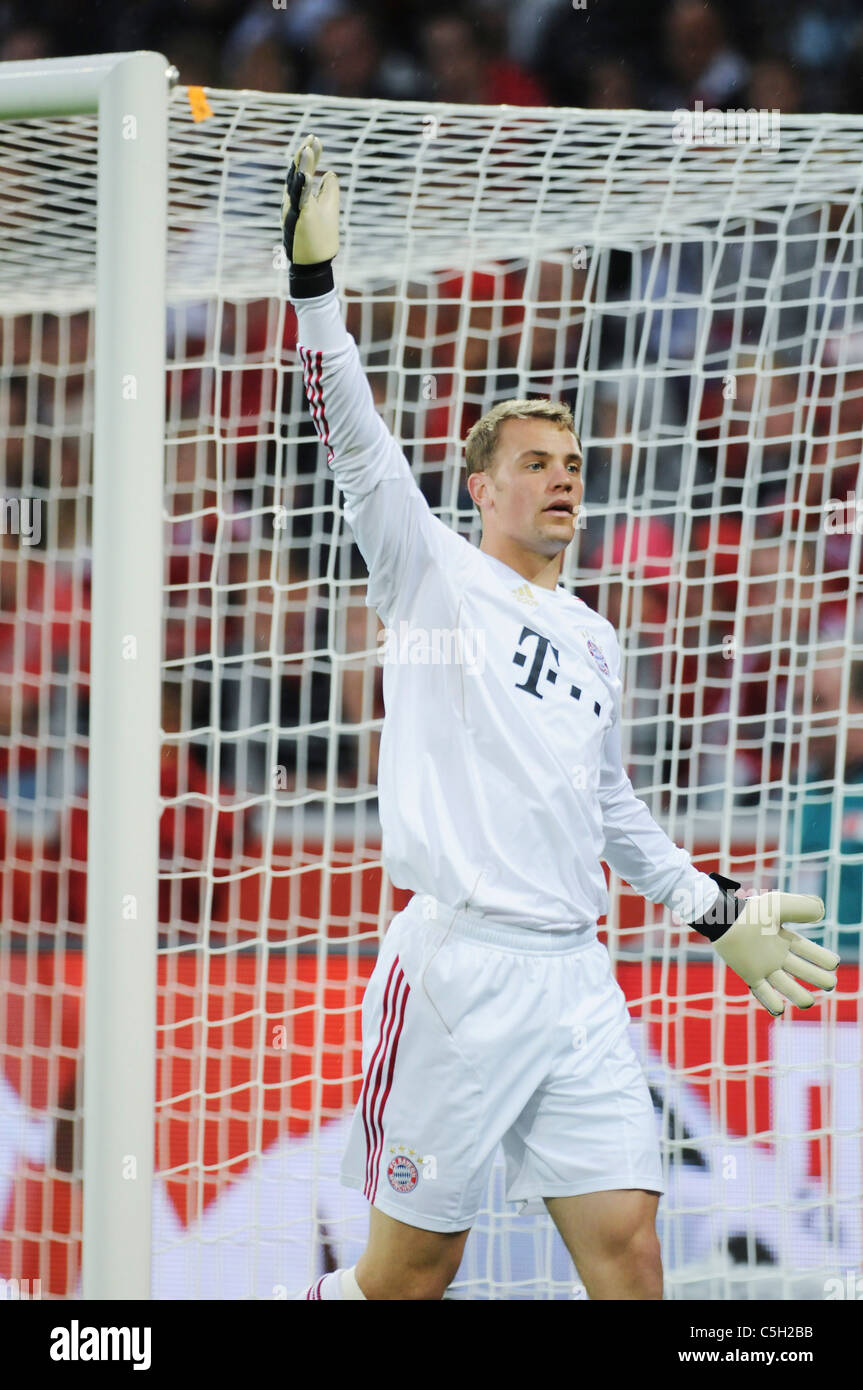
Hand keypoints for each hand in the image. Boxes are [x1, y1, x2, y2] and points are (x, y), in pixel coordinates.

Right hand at [281, 135, 338, 267]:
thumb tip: (330, 172)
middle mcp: (294, 200)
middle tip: (311, 138)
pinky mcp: (298, 220)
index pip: (304, 170)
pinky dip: (302, 188)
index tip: (316, 139)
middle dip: (303, 155)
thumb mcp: (327, 209)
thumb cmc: (318, 239)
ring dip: (302, 166)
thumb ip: (329, 190)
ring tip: (307, 149)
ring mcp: (295, 210)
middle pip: (296, 172)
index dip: (311, 155)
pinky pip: (300, 202)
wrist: (312, 264)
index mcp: (301, 196)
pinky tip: (306, 175)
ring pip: (296, 184)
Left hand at [712, 891, 838, 1014]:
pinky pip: (763, 992)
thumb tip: (823, 913)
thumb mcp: (778, 905)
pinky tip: (779, 1010)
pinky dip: (771, 1002)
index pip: (809, 951)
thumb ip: (802, 907)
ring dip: (798, 995)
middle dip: (817, 978)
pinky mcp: (750, 974)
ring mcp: (764, 966)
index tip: (833, 963)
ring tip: (809, 1003)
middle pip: (802, 970)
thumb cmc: (749, 911)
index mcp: (784, 938)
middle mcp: (776, 954)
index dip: (822, 958)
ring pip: (786, 985)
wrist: (722, 919)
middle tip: (829, 983)